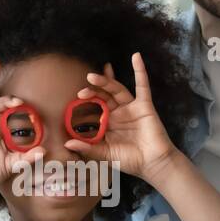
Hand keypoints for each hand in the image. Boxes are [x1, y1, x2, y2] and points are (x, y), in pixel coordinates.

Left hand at [65, 53, 179, 181]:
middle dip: (91, 92)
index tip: (73, 103)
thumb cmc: (130, 160)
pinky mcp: (144, 105)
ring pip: (116, 90)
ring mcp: (131, 108)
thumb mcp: (105, 155)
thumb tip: (66, 144)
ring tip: (92, 76)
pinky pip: (142, 86)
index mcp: (107, 124)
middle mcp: (117, 113)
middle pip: (102, 96)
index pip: (92, 109)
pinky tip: (136, 57)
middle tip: (81, 92)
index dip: (83, 105)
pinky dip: (140, 70)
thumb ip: (87, 148)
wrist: (153, 164)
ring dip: (105, 81)